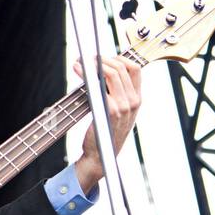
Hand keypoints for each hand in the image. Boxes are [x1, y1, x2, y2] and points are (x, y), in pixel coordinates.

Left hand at [72, 53, 141, 193]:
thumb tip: (100, 71)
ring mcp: (124, 106)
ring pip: (112, 73)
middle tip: (86, 58)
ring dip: (93, 64)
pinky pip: (100, 85)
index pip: (135, 68)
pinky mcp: (111, 111)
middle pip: (122, 67)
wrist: (100, 156)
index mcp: (137, 99)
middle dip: (102, 58)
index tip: (103, 58)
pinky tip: (78, 71)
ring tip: (79, 63)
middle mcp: (134, 101)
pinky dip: (87, 74)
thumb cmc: (105, 132)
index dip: (119, 58)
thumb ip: (114, 93)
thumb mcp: (117, 111)